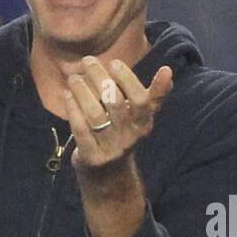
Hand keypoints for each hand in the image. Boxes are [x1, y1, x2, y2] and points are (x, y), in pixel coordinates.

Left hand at [64, 55, 172, 174]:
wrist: (109, 175)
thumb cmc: (123, 134)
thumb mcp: (141, 118)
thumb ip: (154, 95)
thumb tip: (168, 71)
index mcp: (143, 124)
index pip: (142, 100)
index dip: (129, 80)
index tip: (115, 62)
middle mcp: (129, 137)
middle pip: (115, 102)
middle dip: (99, 78)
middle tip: (88, 61)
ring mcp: (110, 148)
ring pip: (95, 114)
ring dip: (82, 91)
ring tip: (74, 77)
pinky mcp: (92, 157)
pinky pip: (81, 129)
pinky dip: (73, 109)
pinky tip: (67, 95)